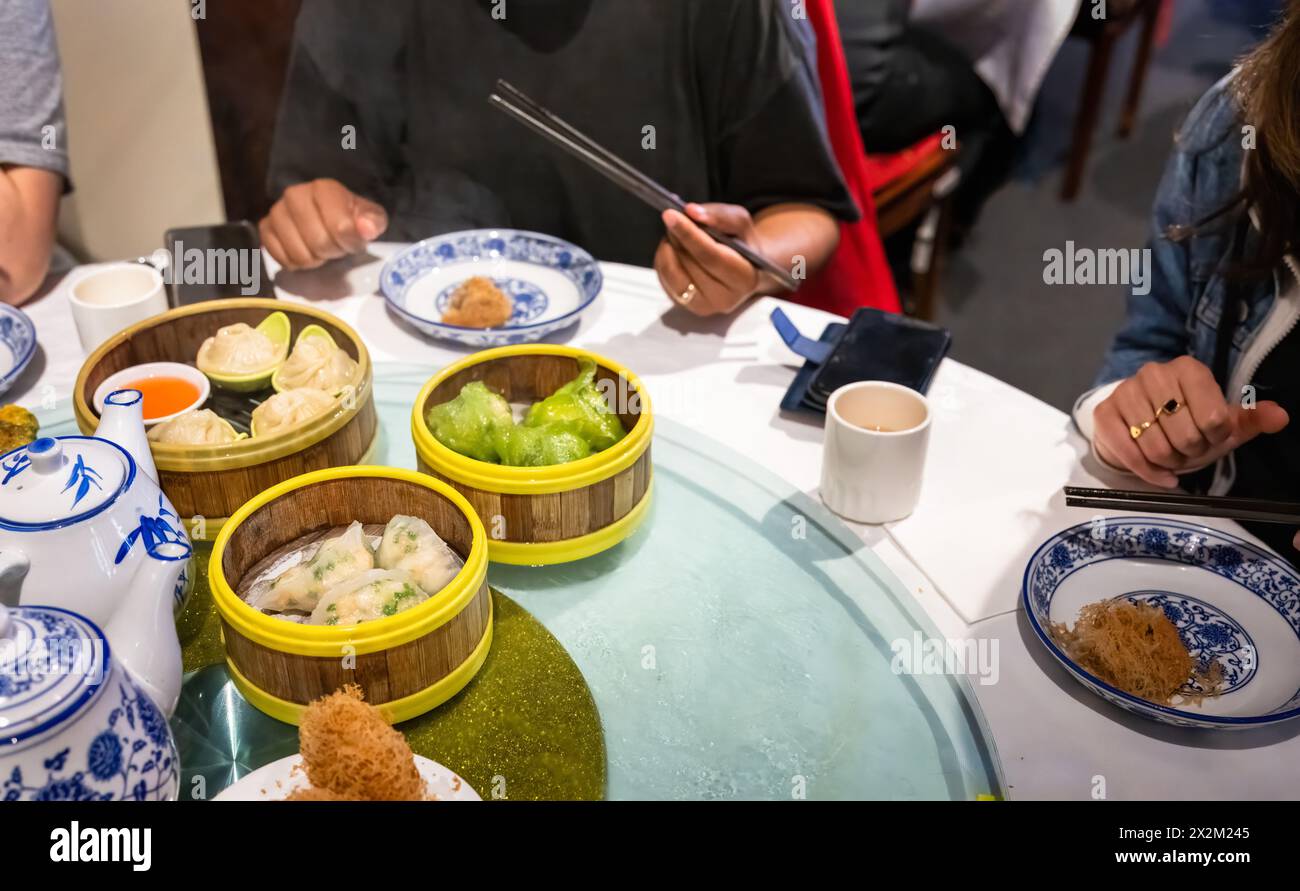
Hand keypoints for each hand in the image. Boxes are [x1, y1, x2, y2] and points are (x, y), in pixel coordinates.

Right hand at [258, 178, 387, 270]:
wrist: (327, 218)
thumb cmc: (350, 218)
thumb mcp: (370, 218)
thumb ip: (372, 222)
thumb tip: (365, 229)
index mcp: (324, 188)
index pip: (340, 227)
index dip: (350, 243)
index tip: (352, 242)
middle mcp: (295, 195)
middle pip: (319, 243)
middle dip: (332, 252)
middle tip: (336, 246)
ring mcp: (277, 211)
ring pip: (299, 254)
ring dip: (314, 259)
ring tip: (320, 249)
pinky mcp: (265, 228)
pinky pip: (280, 258)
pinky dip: (295, 263)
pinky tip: (304, 252)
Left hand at [654, 203, 762, 315]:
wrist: (742, 272)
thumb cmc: (742, 246)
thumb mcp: (740, 224)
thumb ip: (720, 216)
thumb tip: (691, 212)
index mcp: (744, 279)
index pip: (710, 256)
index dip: (688, 234)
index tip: (670, 214)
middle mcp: (723, 299)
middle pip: (688, 262)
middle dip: (676, 236)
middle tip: (674, 217)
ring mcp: (702, 306)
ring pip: (671, 270)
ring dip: (668, 246)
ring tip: (677, 234)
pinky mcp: (684, 306)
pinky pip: (663, 277)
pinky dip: (664, 257)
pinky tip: (675, 249)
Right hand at [1093, 355, 1289, 486]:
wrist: (1138, 424)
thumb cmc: (1186, 422)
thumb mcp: (1221, 422)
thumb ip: (1251, 420)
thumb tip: (1280, 416)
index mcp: (1189, 369)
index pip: (1214, 417)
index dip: (1216, 437)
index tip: (1209, 436)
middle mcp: (1154, 373)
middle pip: (1184, 434)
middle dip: (1190, 453)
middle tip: (1187, 450)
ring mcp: (1125, 391)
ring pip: (1155, 447)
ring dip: (1168, 463)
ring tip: (1171, 458)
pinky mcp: (1104, 414)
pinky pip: (1128, 453)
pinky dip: (1147, 472)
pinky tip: (1159, 476)